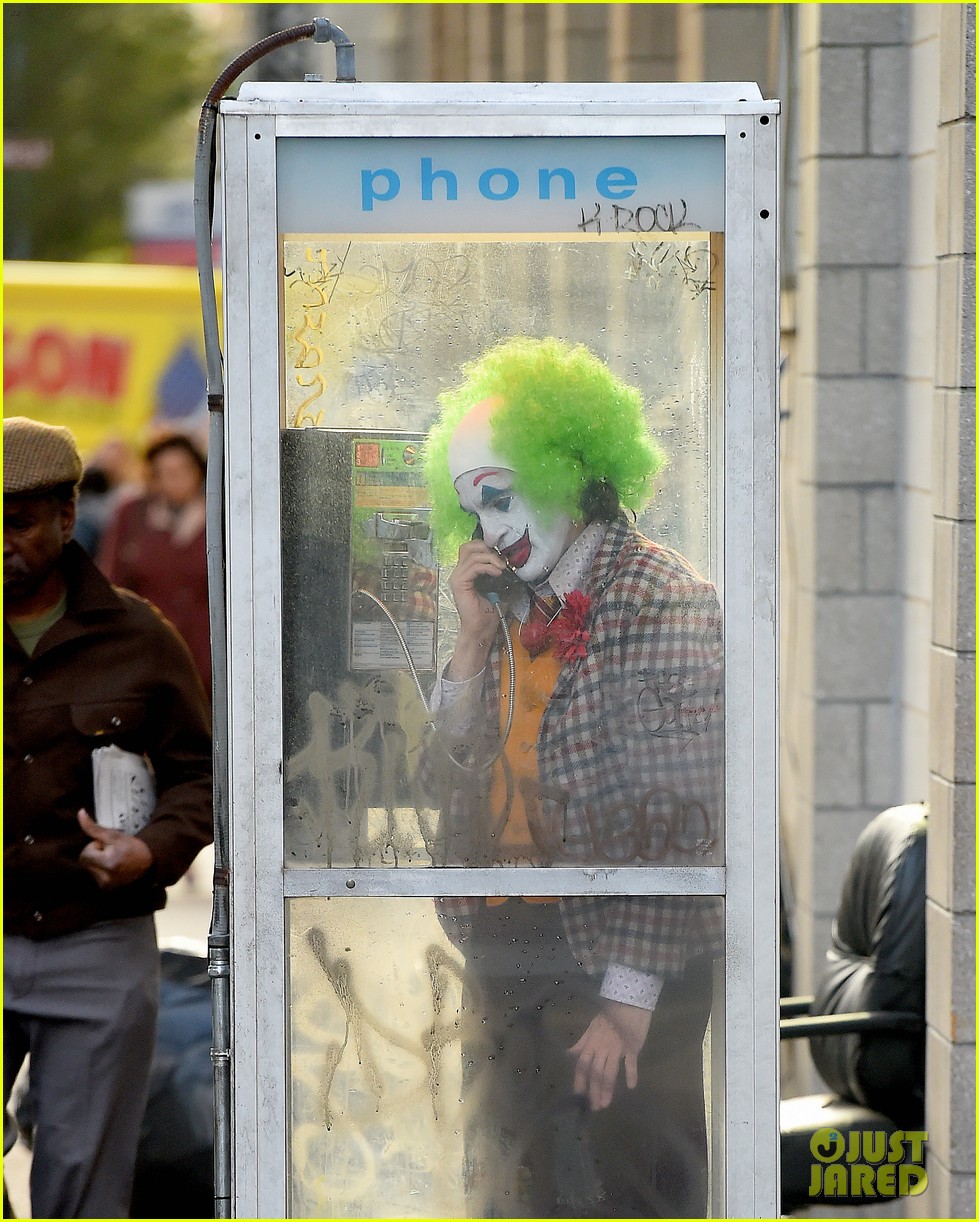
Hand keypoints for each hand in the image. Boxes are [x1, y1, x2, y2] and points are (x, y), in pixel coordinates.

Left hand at [77, 808, 152, 888]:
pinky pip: (94, 876)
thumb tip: (80, 813)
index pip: (85, 854)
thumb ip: (94, 827)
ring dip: (97, 862)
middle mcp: (105, 878)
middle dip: (94, 854)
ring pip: (89, 869)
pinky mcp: (106, 889)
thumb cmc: (131, 846)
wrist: (148, 862)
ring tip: (112, 859)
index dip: (95, 847)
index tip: (108, 846)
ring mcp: (106, 885)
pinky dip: (100, 870)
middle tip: (110, 851)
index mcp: (108, 863)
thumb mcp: (114, 835)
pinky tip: (112, 867)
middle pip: (85, 863)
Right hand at [446, 540, 510, 679]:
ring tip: (503, 568)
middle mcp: (458, 572)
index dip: (487, 546)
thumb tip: (511, 561)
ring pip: (472, 554)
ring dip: (491, 558)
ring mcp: (457, 577)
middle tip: (502, 560)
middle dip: (488, 548)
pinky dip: (488, 567)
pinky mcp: (459, 584)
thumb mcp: (499, 588)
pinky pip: (474, 567)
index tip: (503, 555)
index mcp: (466, 571)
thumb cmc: (489, 613)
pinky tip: (498, 573)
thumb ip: (500, 573)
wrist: (481, 630)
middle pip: (469, 546)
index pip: (472, 548)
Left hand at [569, 1000, 652, 1110]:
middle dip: (593, 1091)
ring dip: (607, 1089)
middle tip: (594, 1107)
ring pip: (609, 1071)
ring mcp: (617, 1048)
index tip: (578, 1096)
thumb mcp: (592, 1026)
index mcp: (591, 1042)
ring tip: (606, 1104)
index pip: (582, 1064)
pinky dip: (631, 1074)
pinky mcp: (632, 1046)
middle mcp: (602, 1047)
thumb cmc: (611, 1014)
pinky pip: (630, 1062)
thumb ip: (582, 1042)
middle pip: (595, 1072)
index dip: (579, 1080)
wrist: (628, 1001)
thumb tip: (570, 1053)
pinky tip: (631, 1086)